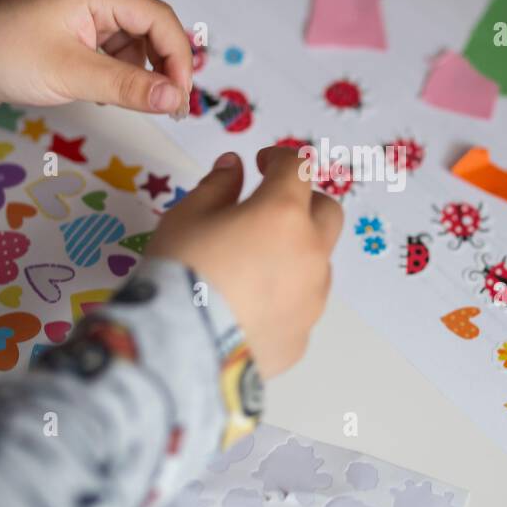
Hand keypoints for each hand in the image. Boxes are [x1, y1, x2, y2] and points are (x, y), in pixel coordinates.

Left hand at [0, 0, 191, 114]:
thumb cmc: (5, 56)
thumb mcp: (71, 74)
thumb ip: (126, 86)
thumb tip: (174, 99)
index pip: (159, 18)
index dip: (178, 58)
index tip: (180, 98)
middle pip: (152, 29)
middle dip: (165, 68)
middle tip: (171, 108)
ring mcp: (84, 18)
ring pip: (135, 44)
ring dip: (142, 74)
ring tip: (135, 103)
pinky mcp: (74, 37)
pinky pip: (113, 54)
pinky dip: (120, 76)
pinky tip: (110, 96)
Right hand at [149, 148, 342, 377]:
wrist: (179, 348)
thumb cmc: (181, 269)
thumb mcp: (187, 216)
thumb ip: (217, 186)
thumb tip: (234, 167)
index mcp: (284, 213)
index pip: (296, 168)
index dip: (279, 158)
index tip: (260, 163)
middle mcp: (310, 252)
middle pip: (328, 212)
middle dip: (304, 202)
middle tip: (271, 208)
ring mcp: (312, 298)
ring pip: (317, 263)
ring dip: (296, 252)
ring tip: (254, 265)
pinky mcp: (303, 336)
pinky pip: (301, 306)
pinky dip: (284, 297)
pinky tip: (251, 307)